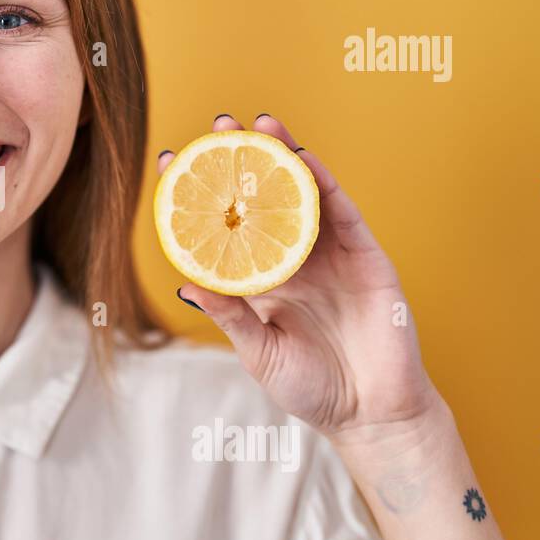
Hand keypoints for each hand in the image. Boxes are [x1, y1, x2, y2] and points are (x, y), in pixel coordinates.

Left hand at [160, 114, 440, 437]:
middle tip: (218, 125)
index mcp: (262, 278)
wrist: (370, 416)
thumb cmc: (311, 388)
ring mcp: (332, 255)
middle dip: (243, 159)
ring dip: (285, 155)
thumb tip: (185, 284)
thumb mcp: (258, 352)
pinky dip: (325, 183)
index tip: (169, 162)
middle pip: (265, 197)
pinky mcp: (367, 258)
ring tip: (260, 123)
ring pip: (304, 193)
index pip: (226, 225)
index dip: (201, 194)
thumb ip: (229, 316)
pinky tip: (303, 157)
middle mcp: (295, 258)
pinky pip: (344, 212)